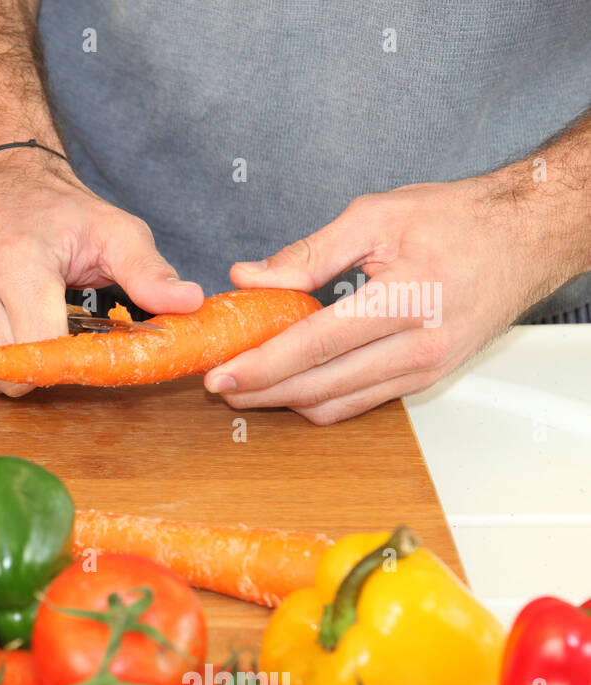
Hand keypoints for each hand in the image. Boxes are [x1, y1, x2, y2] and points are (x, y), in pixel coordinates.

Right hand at [0, 151, 202, 395]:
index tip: (69, 337)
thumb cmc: (55, 208)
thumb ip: (149, 272)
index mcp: (16, 264)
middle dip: (30, 363)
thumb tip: (190, 303)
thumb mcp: (114, 231)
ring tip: (12, 314)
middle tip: (42, 325)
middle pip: (4, 372)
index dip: (61, 358)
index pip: (37, 356)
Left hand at [207, 177, 564, 423]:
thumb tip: (248, 278)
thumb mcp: (377, 216)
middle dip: (261, 391)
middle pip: (320, 387)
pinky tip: (287, 382)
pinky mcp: (425, 381)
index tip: (219, 373)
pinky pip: (358, 403)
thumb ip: (307, 253)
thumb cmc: (457, 220)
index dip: (261, 364)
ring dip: (284, 400)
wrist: (527, 238)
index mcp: (407, 299)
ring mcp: (425, 371)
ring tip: (245, 383)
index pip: (316, 344)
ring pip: (336, 405)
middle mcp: (419, 347)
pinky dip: (316, 398)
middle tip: (218, 383)